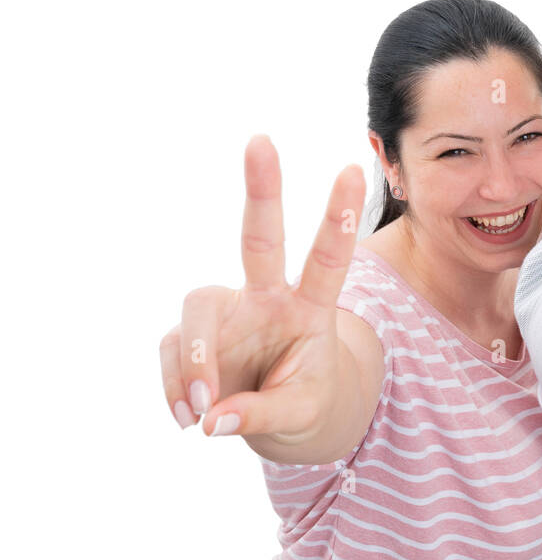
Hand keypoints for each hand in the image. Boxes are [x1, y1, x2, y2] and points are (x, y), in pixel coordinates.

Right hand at [159, 135, 365, 437]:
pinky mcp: (192, 336)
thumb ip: (262, 414)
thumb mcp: (300, 415)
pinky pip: (171, 353)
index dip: (338, 221)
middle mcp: (266, 298)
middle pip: (260, 237)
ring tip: (202, 412)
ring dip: (194, 363)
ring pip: (196, 310)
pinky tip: (186, 419)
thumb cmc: (307, 403)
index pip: (328, 262)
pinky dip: (175, 388)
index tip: (352, 170)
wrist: (284, 419)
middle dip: (262, 189)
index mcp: (308, 309)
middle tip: (261, 139)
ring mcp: (226, 313)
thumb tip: (212, 420)